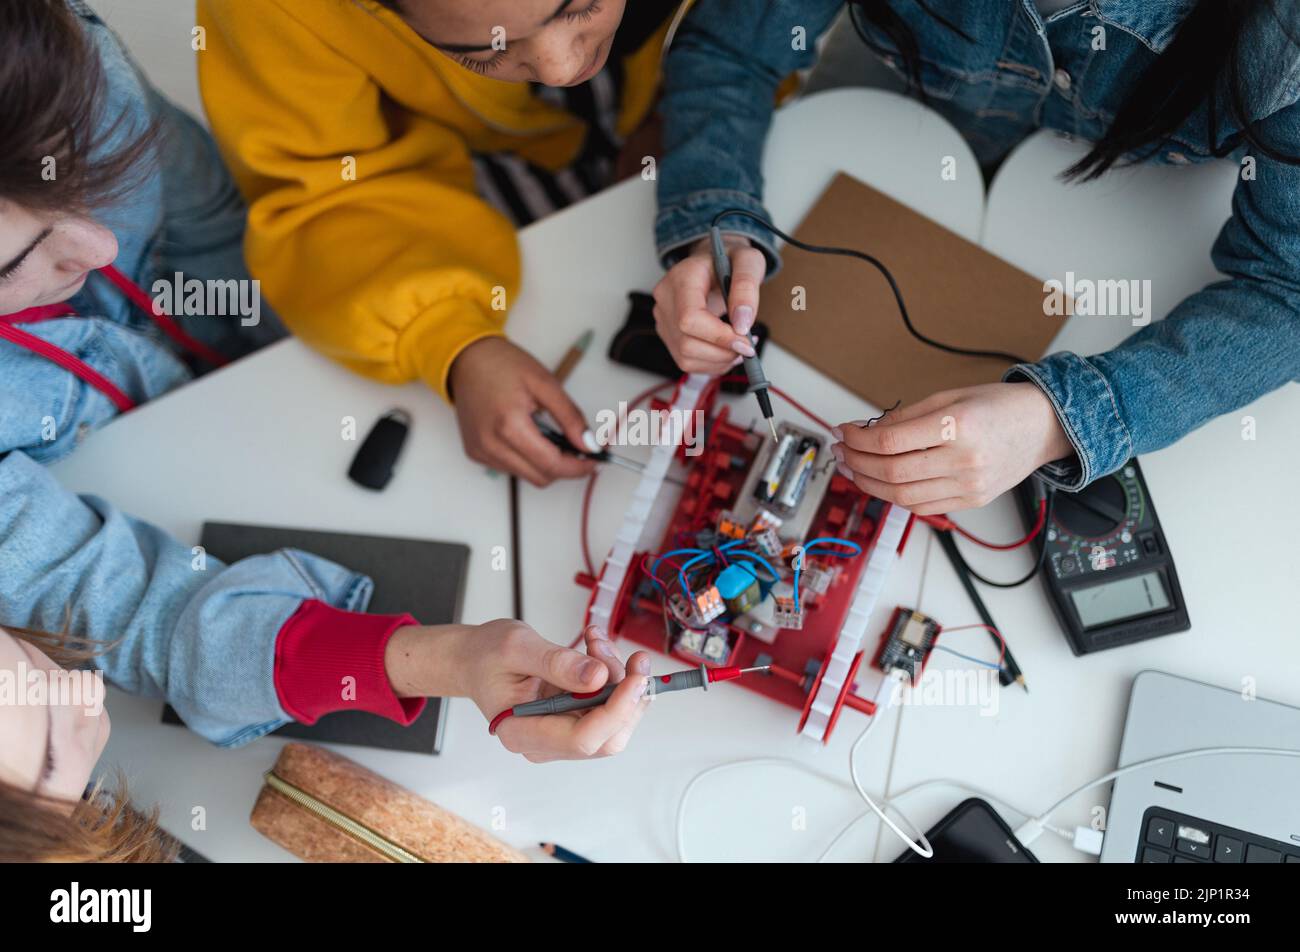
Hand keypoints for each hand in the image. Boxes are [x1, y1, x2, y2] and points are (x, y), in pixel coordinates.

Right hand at [388, 620, 651, 761]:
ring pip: (614, 722)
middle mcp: (544, 743)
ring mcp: (560, 734)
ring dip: (620, 680)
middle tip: (631, 657)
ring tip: (597, 642)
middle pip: (606, 737)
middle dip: (626, 696)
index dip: (616, 710)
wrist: (475, 659)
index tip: (635, 677)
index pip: (581, 739)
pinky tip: (596, 649)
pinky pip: (608, 707)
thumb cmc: (486, 655)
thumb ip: (556, 662)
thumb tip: (598, 676)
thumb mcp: (517, 646)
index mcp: (521, 733)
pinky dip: (613, 676)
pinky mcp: (573, 720)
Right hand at [448, 337, 595, 486]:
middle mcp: (490, 446)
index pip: (552, 465)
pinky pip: (510, 468)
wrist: (466, 359)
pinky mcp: (475, 453)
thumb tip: (590, 445)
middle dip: (565, 467)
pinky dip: (527, 459)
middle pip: (540, 477)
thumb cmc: (503, 365)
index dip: (578, 468)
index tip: (595, 461)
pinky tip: (529, 436)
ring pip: (526, 475)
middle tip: (579, 448)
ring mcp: (480, 452)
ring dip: (545, 463)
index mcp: (509, 426)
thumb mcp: (545, 383)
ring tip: (551, 437)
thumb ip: (570, 417)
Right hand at [652, 234, 766, 374]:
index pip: (689, 318)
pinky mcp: (669, 335)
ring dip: (719, 361)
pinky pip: (687, 362)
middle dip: (723, 352)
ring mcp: (664, 319)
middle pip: (687, 343)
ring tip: (740, 348)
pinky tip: (727, 351)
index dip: (718, 336)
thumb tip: (742, 324)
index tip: (745, 342)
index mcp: (681, 278)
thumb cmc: (729, 261)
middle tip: (749, 346)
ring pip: (686, 357)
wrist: (713, 265)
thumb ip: (746, 288)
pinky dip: (712, 364)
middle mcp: (665, 299)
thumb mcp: (748, 262)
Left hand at [829, 383, 1074, 513]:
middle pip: (891, 471)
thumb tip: (866, 431)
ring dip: (869, 484)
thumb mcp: (949, 396)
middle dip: (856, 463)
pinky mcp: (971, 501)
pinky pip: (922, 507)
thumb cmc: (998, 407)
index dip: (857, 439)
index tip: (843, 432)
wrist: (1043, 427)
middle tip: (840, 451)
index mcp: (956, 426)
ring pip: (902, 496)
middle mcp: (963, 460)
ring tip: (853, 469)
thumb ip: (906, 416)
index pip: (889, 441)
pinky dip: (895, 497)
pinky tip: (880, 483)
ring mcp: (969, 486)